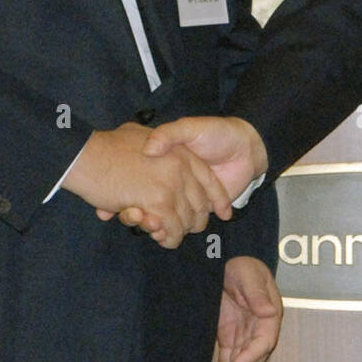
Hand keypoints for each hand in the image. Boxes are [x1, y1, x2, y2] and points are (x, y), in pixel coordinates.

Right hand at [64, 122, 231, 247]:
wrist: (87, 153)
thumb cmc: (111, 144)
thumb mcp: (142, 134)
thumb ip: (155, 143)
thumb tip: (158, 153)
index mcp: (181, 152)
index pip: (209, 180)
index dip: (217, 198)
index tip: (223, 213)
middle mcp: (181, 168)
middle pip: (201, 205)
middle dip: (192, 221)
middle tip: (181, 227)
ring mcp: (171, 185)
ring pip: (186, 220)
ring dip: (177, 231)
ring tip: (164, 234)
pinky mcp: (158, 202)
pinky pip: (171, 228)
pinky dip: (167, 237)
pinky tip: (159, 236)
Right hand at [109, 116, 268, 229]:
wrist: (247, 147)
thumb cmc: (217, 134)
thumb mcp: (188, 128)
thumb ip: (168, 134)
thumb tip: (148, 150)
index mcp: (168, 165)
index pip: (141, 185)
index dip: (128, 196)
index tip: (114, 204)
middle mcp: (173, 183)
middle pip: (147, 205)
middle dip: (136, 214)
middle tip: (129, 214)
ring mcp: (183, 197)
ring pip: (159, 219)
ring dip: (147, 224)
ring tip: (141, 221)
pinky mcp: (199, 211)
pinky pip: (176, 226)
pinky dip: (165, 233)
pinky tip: (157, 232)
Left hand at [206, 256, 281, 361]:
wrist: (226, 263)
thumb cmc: (242, 265)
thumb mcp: (248, 274)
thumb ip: (257, 293)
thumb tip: (270, 313)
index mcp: (269, 315)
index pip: (265, 342)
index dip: (252, 356)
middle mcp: (259, 328)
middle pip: (253, 357)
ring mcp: (244, 334)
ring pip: (239, 361)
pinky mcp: (230, 336)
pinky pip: (228, 357)